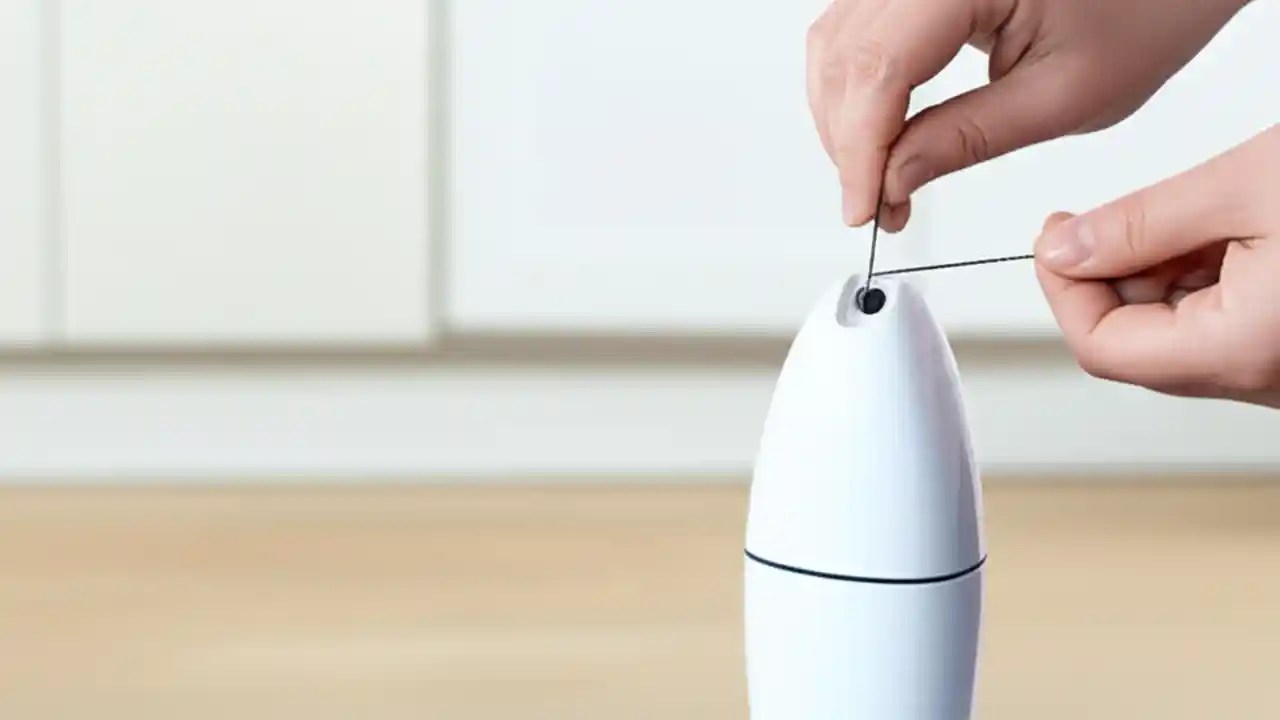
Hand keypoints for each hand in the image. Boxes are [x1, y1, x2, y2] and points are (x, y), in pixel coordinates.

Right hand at [806, 0, 1248, 229]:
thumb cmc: (1151, 5)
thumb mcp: (1063, 96)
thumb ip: (963, 140)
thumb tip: (891, 181)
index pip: (877, 70)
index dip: (858, 151)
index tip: (863, 210)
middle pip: (843, 56)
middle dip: (848, 142)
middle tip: (877, 204)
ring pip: (835, 42)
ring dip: (843, 117)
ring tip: (880, 175)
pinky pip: (854, 28)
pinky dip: (856, 86)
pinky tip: (879, 130)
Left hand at [1034, 125, 1279, 406]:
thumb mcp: (1244, 184)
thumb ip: (1140, 223)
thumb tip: (1064, 250)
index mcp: (1240, 349)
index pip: (1102, 347)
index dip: (1063, 290)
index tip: (1054, 238)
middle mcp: (1264, 376)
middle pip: (1136, 345)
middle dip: (1109, 277)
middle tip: (1104, 219)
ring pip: (1179, 333)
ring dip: (1158, 273)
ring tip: (1191, 211)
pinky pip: (1226, 324)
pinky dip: (1205, 278)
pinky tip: (1223, 230)